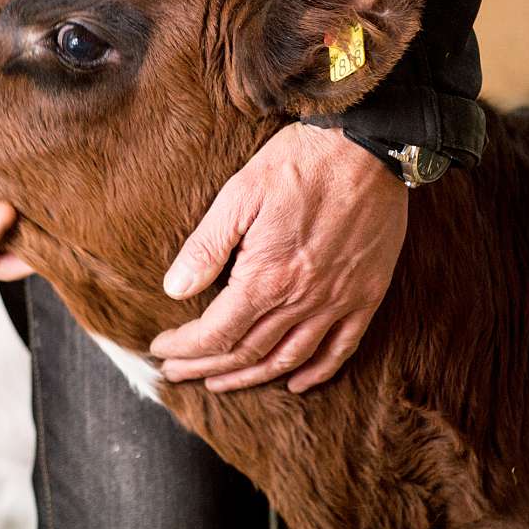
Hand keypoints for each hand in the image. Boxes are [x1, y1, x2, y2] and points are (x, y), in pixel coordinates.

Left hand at [149, 123, 406, 392]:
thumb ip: (205, 248)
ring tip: (218, 382)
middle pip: (246, 351)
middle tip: (177, 372)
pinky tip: (294, 382)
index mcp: (267, 278)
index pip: (216, 333)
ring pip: (288, 359)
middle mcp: (303, 299)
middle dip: (205, 366)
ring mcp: (338, 301)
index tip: (161, 349)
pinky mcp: (366, 296)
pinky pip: (341, 349)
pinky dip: (316, 372)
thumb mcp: (237, 197)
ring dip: (250, 377)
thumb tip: (174, 290)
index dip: (185, 347)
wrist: (368, 146)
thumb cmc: (297, 164)